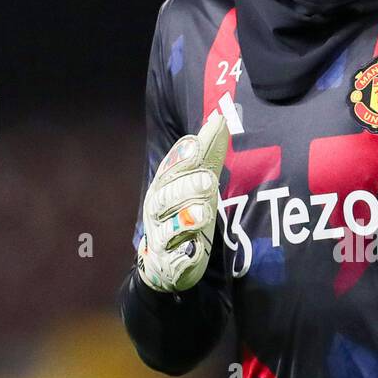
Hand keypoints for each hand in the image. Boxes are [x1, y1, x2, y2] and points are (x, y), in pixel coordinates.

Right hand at [137, 109, 228, 292]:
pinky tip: (194, 249)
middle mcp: (157, 208)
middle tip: (208, 181)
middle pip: (166, 195)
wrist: (166, 260)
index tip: (196, 145)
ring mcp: (161, 236)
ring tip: (203, 212)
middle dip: (186, 187)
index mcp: (165, 185)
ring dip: (185, 218)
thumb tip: (220, 116)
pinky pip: (174, 258)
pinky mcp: (170, 261)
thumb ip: (208, 153)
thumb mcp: (198, 181)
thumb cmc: (184, 211)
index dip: (182, 157)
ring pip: (168, 226)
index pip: (171, 168)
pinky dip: (183, 254)